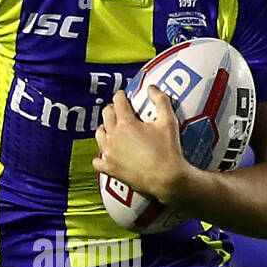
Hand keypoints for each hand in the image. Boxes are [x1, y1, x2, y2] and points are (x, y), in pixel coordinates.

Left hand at [92, 87, 187, 203]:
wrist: (167, 179)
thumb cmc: (169, 150)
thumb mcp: (169, 121)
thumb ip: (161, 100)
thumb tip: (152, 88)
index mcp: (126, 123)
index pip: (118, 102)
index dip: (121, 96)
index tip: (123, 95)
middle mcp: (114, 136)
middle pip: (106, 115)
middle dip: (112, 109)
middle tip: (119, 111)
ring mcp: (109, 153)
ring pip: (99, 135)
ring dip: (105, 130)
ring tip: (113, 130)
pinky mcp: (110, 169)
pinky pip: (98, 161)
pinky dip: (100, 157)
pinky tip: (106, 156)